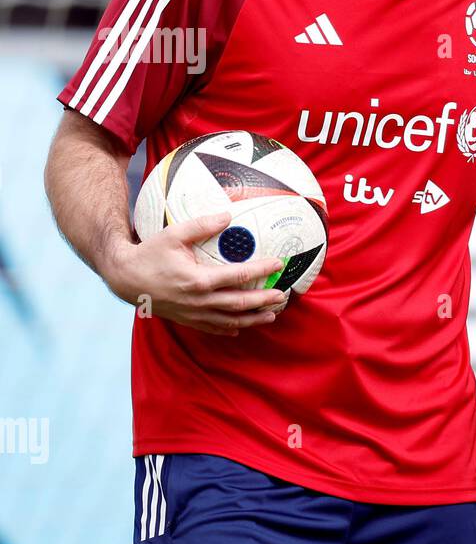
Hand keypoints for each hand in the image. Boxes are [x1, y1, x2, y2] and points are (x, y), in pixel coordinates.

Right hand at [105, 213, 287, 336]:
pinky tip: (242, 326)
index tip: (278, 264)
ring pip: (230, 320)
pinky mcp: (187, 320)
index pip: (238, 276)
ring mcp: (193, 314)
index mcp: (198, 280)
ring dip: (253, 319)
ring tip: (272, 315)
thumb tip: (227, 215)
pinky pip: (213, 328)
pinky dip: (230, 328)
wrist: (125, 278)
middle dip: (264, 300)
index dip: (261, 270)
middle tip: (283, 295)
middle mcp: (199, 301)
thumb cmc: (149, 253)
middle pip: (240, 303)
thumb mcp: (173, 234)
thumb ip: (201, 225)